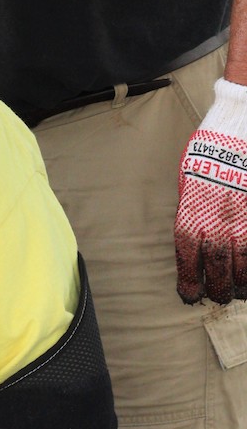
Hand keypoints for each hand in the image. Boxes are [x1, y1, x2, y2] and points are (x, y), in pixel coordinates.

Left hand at [175, 78, 246, 303]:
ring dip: (240, 282)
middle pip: (215, 263)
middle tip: (216, 297)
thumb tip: (190, 235)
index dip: (188, 277)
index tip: (188, 293)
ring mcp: (241, 217)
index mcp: (192, 207)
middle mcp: (217, 216)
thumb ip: (189, 208)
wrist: (234, 131)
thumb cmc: (205, 152)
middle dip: (216, 286)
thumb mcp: (186, 179)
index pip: (186, 252)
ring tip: (238, 293)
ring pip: (242, 260)